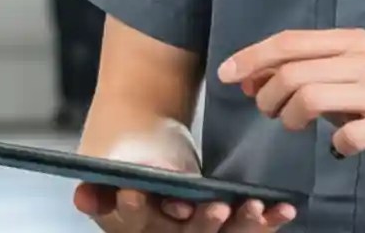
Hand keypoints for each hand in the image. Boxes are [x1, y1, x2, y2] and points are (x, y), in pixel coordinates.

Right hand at [72, 132, 295, 231]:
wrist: (148, 140)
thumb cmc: (130, 148)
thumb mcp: (113, 157)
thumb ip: (102, 179)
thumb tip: (82, 198)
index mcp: (126, 222)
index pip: (133, 223)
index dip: (139, 211)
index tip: (141, 196)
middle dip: (201, 224)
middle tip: (217, 206)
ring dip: (238, 225)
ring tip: (252, 206)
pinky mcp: (220, 228)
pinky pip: (243, 231)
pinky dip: (264, 221)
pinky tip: (282, 210)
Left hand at [218, 28, 364, 169]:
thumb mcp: (345, 72)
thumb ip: (302, 72)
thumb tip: (249, 77)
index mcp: (351, 41)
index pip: (290, 42)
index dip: (253, 56)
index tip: (226, 74)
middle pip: (294, 72)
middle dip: (267, 95)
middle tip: (266, 111)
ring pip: (311, 97)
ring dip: (290, 117)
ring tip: (293, 125)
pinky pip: (346, 136)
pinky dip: (335, 145)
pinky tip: (339, 147)